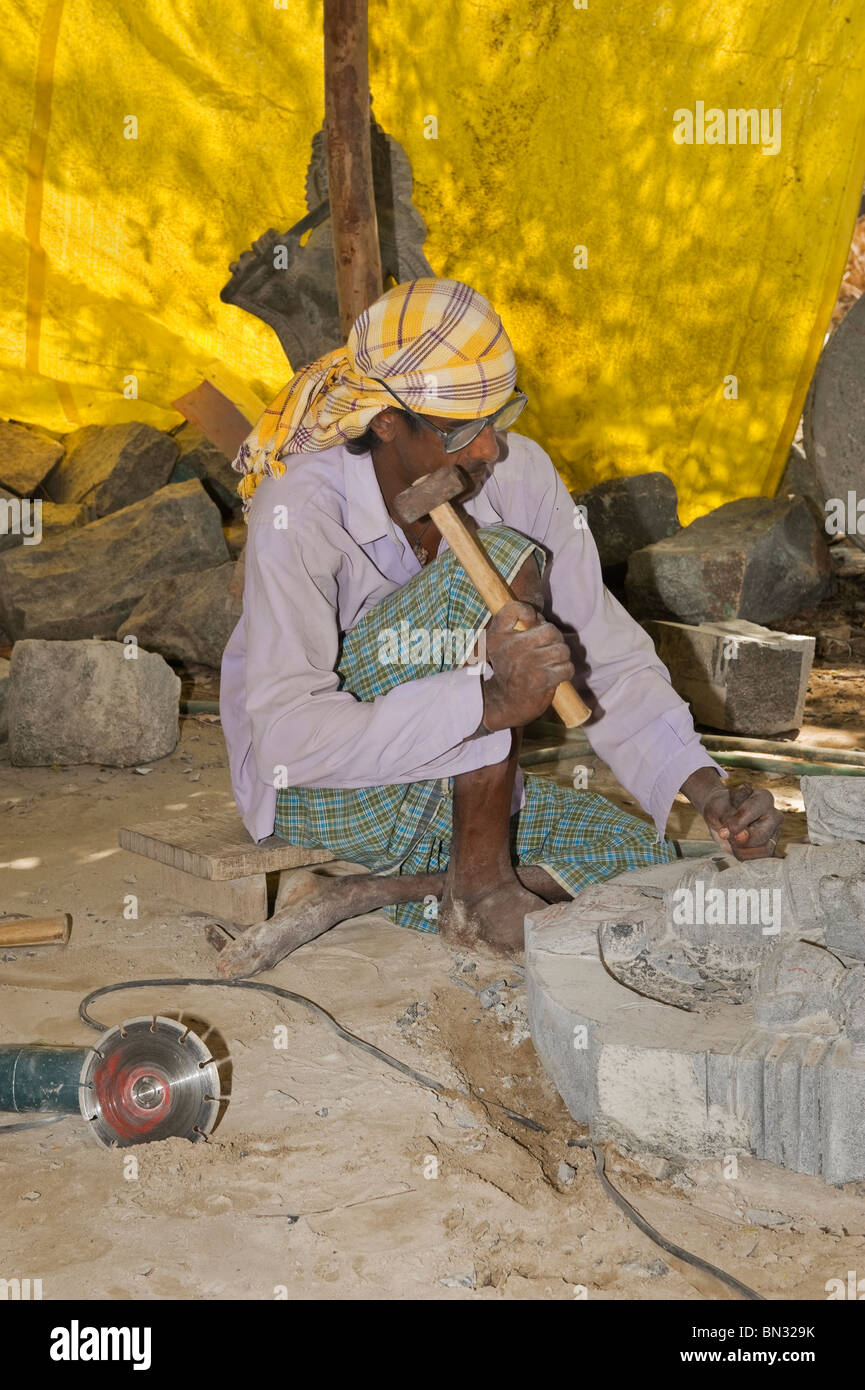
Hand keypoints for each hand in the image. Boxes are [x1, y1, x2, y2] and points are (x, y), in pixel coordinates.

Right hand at [481, 601, 574, 731]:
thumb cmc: (508, 668)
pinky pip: (567, 667)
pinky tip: (554, 675)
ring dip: (562, 657)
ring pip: (562, 650)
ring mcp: (527, 664)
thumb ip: (516, 624)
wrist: (504, 702)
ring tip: (552, 663)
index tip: (531, 623)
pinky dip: (565, 671)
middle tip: (548, 648)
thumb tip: (540, 617)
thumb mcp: (500, 643)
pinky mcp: (541, 680)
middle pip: (550, 630)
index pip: (514, 608)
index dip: (529, 612)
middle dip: (555, 639)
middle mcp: (511, 648)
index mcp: (498, 636)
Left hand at [699, 779, 783, 859]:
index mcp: (763, 797)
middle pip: (761, 835)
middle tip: (727, 835)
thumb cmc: (721, 807)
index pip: (751, 812)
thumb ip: (729, 820)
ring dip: (742, 850)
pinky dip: (747, 856)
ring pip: (765, 849)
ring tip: (732, 840)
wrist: (720, 815)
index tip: (723, 828)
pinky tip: (737, 848)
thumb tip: (741, 836)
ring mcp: (775, 830)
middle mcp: (774, 813)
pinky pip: (764, 857)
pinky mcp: (772, 844)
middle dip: (739, 841)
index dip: (735, 824)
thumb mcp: (718, 809)